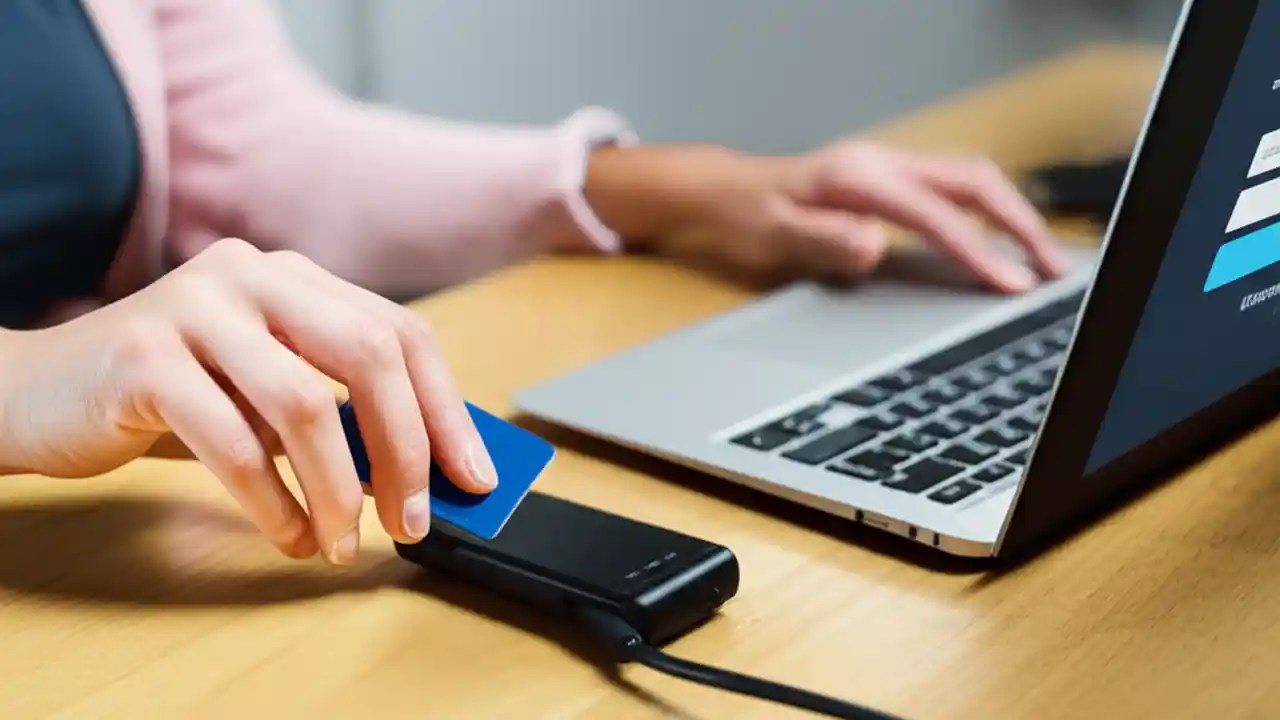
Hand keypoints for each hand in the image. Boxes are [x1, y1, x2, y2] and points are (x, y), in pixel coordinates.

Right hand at [0, 239, 496, 563]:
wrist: (35, 391)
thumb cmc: (168, 397)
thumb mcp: (263, 390)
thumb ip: (336, 411)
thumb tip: (422, 471)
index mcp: (295, 277)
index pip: (400, 332)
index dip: (446, 408)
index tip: (474, 476)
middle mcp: (253, 275)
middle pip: (368, 355)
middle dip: (407, 448)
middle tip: (415, 518)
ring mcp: (196, 309)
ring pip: (304, 404)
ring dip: (339, 490)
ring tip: (342, 542)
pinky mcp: (144, 356)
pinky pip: (234, 443)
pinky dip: (274, 503)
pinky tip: (289, 535)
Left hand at [586, 142, 1066, 290]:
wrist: (725, 194)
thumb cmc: (747, 218)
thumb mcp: (775, 237)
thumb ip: (824, 242)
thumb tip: (872, 245)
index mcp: (859, 178)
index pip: (936, 215)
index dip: (977, 252)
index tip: (1010, 286)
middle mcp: (882, 163)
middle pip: (974, 181)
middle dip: (1020, 224)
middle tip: (1053, 270)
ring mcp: (890, 167)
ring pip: (972, 181)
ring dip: (1012, 217)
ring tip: (1043, 261)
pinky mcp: (892, 181)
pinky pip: (955, 190)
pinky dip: (989, 214)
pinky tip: (1004, 243)